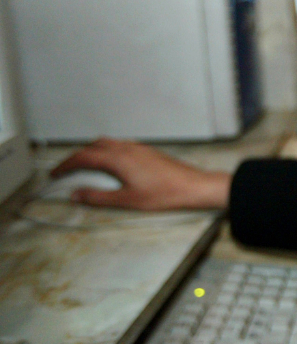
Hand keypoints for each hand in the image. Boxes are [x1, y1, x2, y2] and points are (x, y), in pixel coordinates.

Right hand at [50, 138, 230, 209]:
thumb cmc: (166, 193)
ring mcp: (138, 148)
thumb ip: (98, 197)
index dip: (65, 165)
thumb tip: (78, 195)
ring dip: (92, 152)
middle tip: (67, 170)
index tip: (56, 173)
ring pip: (107, 143)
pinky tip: (111, 164)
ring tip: (85, 167)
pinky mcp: (147, 151)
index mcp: (118, 159)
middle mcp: (127, 149)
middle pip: (93, 146)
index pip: (83, 157)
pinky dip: (107, 152)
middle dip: (77, 157)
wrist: (193, 186)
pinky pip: (120, 145)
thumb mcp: (126, 200)